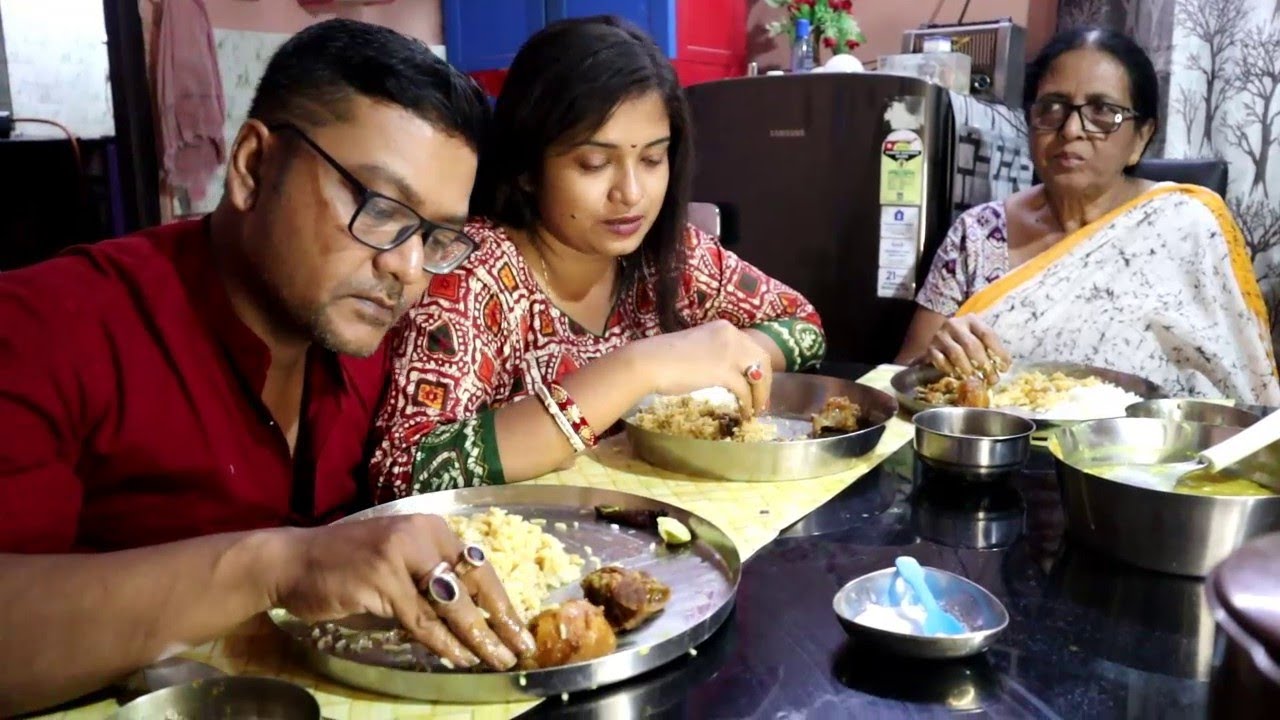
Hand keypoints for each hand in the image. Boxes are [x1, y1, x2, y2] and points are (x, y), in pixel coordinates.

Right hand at [271, 515, 534, 669]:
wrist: (292, 561)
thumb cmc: (347, 564)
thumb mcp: (399, 560)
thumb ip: (432, 577)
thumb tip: (474, 612)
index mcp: (431, 527)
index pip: (478, 565)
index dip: (501, 600)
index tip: (520, 626)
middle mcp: (419, 535)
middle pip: (471, 585)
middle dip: (499, 621)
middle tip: (519, 649)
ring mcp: (399, 557)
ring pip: (449, 606)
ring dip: (477, 638)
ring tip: (497, 660)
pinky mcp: (380, 582)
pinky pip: (421, 621)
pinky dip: (444, 643)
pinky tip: (460, 658)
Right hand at [630, 319, 772, 416]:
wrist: (649, 362)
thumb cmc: (664, 357)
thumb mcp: (696, 347)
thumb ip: (713, 353)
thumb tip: (721, 370)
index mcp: (723, 328)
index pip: (751, 347)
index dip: (757, 367)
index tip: (757, 384)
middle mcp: (731, 335)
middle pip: (761, 359)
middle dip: (764, 382)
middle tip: (761, 401)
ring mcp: (729, 352)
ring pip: (758, 374)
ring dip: (760, 394)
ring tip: (756, 410)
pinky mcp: (724, 371)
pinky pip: (744, 390)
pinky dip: (747, 403)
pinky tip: (744, 413)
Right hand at [927, 316, 1010, 378]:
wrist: (941, 338)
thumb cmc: (965, 340)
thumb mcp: (979, 338)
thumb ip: (990, 349)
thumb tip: (1004, 366)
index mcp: (971, 320)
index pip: (987, 334)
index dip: (998, 352)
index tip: (1004, 368)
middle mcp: (955, 324)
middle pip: (971, 345)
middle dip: (984, 365)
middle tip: (992, 379)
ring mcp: (940, 336)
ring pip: (956, 354)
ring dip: (968, 369)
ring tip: (976, 380)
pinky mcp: (930, 348)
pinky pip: (940, 361)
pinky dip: (950, 370)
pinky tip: (958, 376)